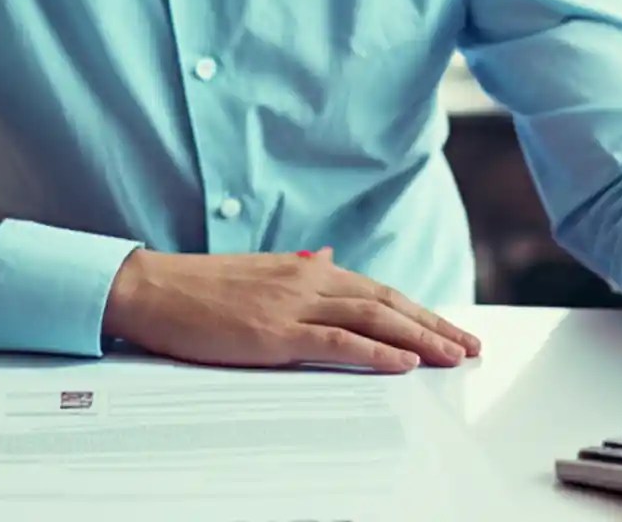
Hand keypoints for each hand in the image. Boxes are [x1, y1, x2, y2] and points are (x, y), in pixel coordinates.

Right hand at [102, 247, 481, 372]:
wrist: (151, 288)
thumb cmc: (197, 287)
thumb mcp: (257, 271)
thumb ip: (297, 269)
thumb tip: (326, 258)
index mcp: (305, 271)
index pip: (377, 290)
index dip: (418, 311)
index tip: (448, 328)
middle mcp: (307, 281)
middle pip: (387, 303)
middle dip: (434, 325)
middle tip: (470, 346)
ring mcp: (293, 306)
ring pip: (372, 320)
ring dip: (420, 339)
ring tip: (454, 356)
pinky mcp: (274, 332)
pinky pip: (337, 341)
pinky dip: (376, 352)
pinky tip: (404, 363)